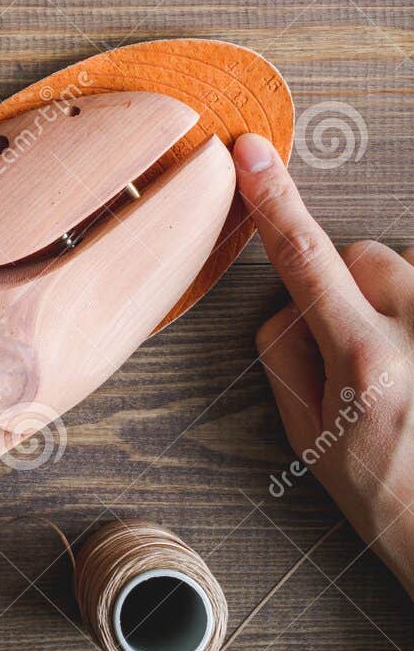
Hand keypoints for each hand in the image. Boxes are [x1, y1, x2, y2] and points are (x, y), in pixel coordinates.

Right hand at [234, 134, 413, 599]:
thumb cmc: (388, 497)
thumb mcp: (308, 437)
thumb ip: (285, 354)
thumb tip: (291, 304)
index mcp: (366, 360)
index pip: (304, 258)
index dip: (273, 199)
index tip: (252, 153)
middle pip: (367, 256)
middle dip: (353, 287)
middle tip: (360, 351)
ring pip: (409, 271)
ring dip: (399, 303)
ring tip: (409, 367)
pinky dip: (413, 316)